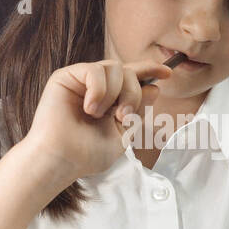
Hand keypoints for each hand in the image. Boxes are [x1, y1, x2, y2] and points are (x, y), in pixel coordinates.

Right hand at [25, 58, 172, 178]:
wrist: (61, 160)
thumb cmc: (87, 154)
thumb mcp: (122, 135)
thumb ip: (137, 112)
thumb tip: (154, 88)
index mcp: (110, 100)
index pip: (133, 77)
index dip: (150, 70)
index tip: (167, 73)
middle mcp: (97, 88)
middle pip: (128, 71)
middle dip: (133, 93)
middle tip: (123, 116)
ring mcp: (81, 81)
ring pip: (114, 67)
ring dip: (115, 93)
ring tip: (101, 115)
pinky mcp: (65, 77)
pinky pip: (94, 70)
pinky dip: (99, 89)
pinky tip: (90, 108)